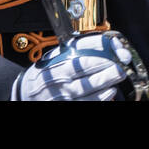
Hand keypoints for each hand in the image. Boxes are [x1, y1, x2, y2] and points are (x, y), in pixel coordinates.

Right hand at [12, 32, 137, 100]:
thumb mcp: (56, 56)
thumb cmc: (46, 72)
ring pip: (91, 90)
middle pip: (89, 71)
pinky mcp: (67, 106)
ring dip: (108, 82)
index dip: (103, 50)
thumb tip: (105, 42)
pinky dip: (102, 97)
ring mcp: (64, 96)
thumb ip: (78, 49)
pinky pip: (89, 103)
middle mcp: (61, 79)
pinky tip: (109, 91)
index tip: (116, 47)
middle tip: (122, 63)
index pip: (83, 55)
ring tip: (118, 75)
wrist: (26, 93)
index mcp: (58, 63)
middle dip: (109, 67)